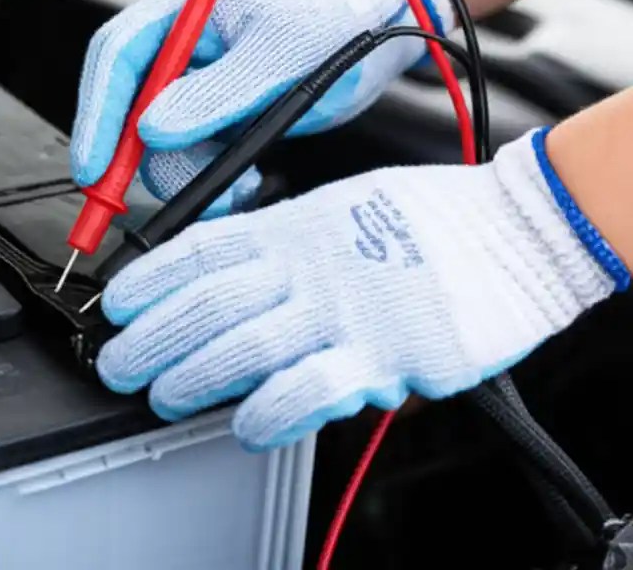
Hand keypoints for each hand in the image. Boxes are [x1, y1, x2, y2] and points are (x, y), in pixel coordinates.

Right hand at [70, 0, 451, 213]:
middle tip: (155, 198)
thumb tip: (152, 132)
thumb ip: (213, 95)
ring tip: (235, 191)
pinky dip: (209, 178)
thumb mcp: (280, 56)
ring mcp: (194, 76)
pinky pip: (190, 153)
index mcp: (186, 2)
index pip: (117, 56)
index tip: (94, 168)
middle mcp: (181, 38)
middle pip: (128, 105)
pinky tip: (243, 183)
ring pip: (157, 140)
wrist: (381, 24)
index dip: (99, 115)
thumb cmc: (339, 18)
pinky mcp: (213, 109)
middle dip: (139, 159)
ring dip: (186, 176)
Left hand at [96, 128, 625, 449]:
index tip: (115, 305)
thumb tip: (219, 271)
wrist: (518, 233)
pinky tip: (244, 425)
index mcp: (294, 226)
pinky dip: (267, 411)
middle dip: (149, 339)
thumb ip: (282, 240)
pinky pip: (307, 389)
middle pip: (205, 304)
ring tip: (162, 397)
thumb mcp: (340, 206)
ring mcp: (345, 311)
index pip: (200, 249)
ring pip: (242, 347)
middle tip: (119, 364)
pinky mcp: (386, 356)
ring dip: (191, 378)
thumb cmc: (430, 221)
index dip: (147, 279)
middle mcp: (309, 266)